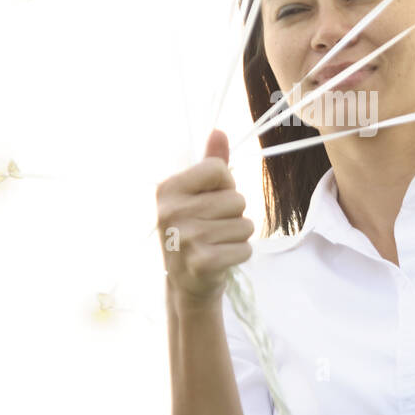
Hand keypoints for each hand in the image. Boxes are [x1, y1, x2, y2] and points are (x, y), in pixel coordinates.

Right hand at [155, 128, 254, 304]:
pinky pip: (245, 248)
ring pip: (245, 224)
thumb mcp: (197, 195)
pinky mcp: (201, 262)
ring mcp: (184, 237)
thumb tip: (219, 131)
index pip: (219, 169)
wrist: (186, 284)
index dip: (226, 185)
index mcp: (168, 189)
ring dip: (239, 236)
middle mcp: (171, 211)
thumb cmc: (195, 231)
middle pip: (237, 199)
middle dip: (235, 215)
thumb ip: (210, 163)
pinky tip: (222, 260)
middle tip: (214, 230)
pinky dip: (241, 254)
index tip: (213, 201)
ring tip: (218, 244)